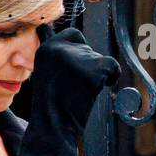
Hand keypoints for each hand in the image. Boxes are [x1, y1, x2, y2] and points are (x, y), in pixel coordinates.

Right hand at [7, 26, 119, 155]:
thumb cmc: (50, 104)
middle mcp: (59, 49)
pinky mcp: (93, 71)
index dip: (79, 52)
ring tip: (79, 93)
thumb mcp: (44, 71)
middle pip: (88, 48)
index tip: (74, 72)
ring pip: (100, 59)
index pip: (73, 34)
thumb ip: (51, 51)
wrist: (53, 127)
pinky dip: (111, 78)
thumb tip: (43, 28)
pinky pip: (112, 66)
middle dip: (87, 67)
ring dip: (96, 75)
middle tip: (74, 88)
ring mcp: (77, 59)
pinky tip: (97, 90)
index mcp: (46, 48)